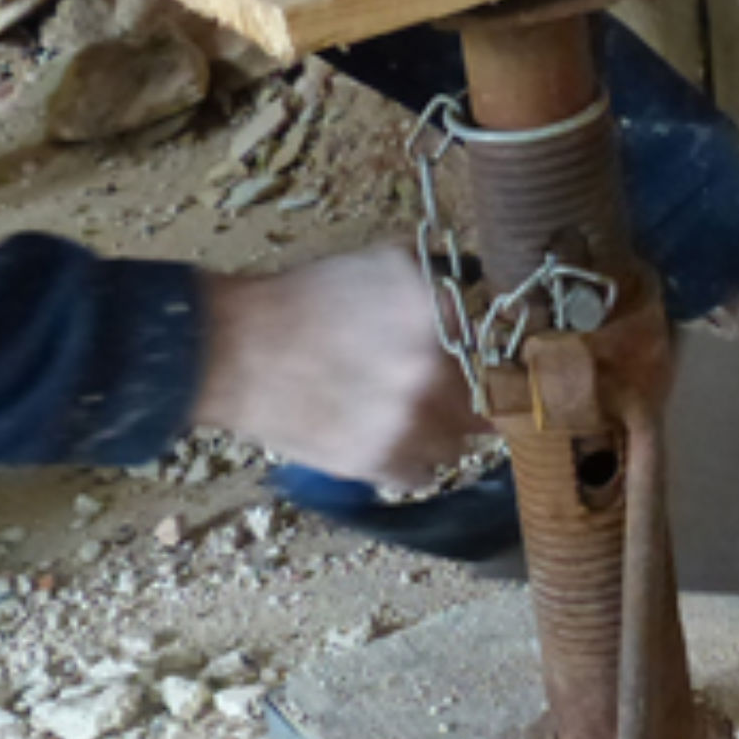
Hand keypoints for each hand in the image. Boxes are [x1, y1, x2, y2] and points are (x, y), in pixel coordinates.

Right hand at [189, 246, 483, 486]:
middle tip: (436, 385)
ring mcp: (411, 423)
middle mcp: (435, 372)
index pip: (502, 346)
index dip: (496, 354)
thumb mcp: (384, 264)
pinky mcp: (380, 462)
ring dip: (440, 430)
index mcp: (441, 315)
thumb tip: (483, 293)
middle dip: (466, 391)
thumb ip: (443, 277)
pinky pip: (423, 474)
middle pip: (488, 398)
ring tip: (402, 411)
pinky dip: (410, 461)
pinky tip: (384, 436)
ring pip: (459, 440)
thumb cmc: (309, 301)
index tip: (490, 361)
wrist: (236, 349)